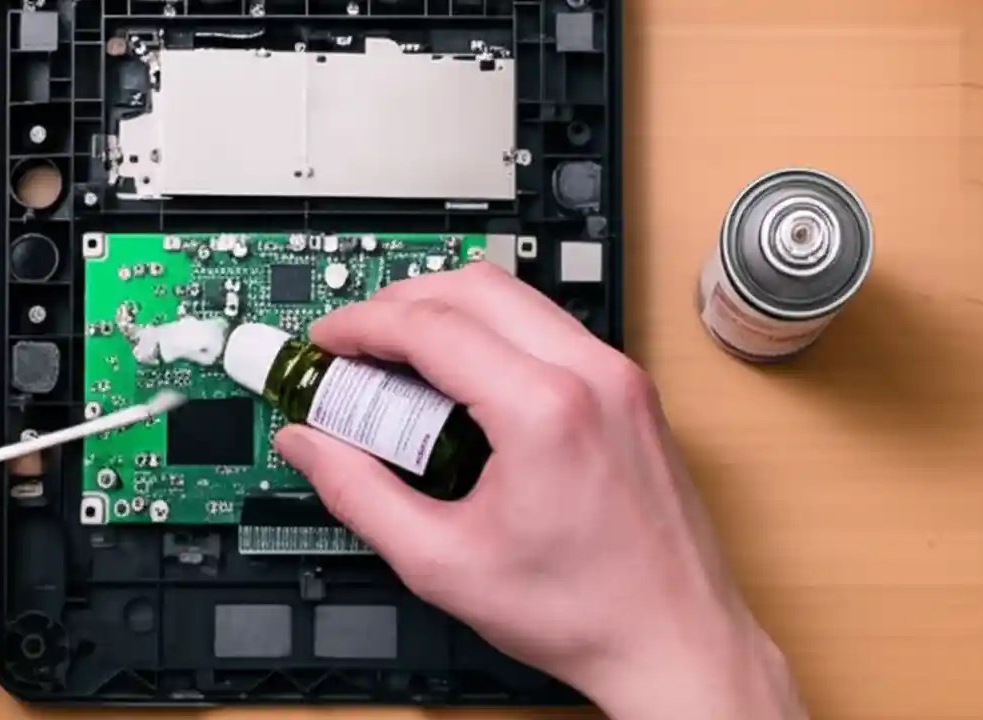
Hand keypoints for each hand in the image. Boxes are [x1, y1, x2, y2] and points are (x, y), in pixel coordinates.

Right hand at [274, 263, 806, 719]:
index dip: (361, 325)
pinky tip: (459, 383)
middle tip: (354, 346)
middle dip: (399, 303)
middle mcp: (592, 374)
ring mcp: (619, 376)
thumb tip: (307, 445)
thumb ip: (358, 494)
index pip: (431, 326)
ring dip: (447, 312)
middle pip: (474, 287)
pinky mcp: (629, 390)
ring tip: (398, 364)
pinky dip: (491, 334)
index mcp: (546, 410)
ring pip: (515, 297)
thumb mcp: (442, 564)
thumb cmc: (585, 613)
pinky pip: (547, 327)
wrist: (675, 642)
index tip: (325, 342)